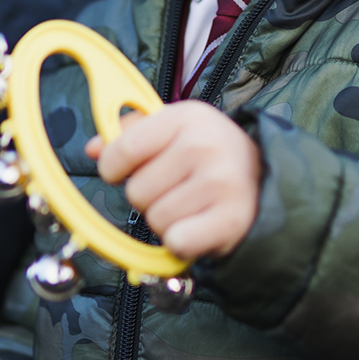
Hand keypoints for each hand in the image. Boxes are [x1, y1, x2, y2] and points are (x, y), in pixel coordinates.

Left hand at [85, 101, 259, 259]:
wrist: (265, 179)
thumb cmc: (208, 155)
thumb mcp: (174, 130)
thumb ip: (130, 134)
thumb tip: (93, 149)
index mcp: (186, 117)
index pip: (123, 149)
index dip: (113, 167)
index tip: (123, 171)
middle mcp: (204, 146)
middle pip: (137, 191)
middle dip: (148, 197)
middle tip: (176, 189)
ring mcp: (220, 183)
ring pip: (156, 219)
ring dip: (167, 221)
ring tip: (191, 206)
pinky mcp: (230, 220)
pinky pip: (176, 242)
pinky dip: (183, 242)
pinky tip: (199, 226)